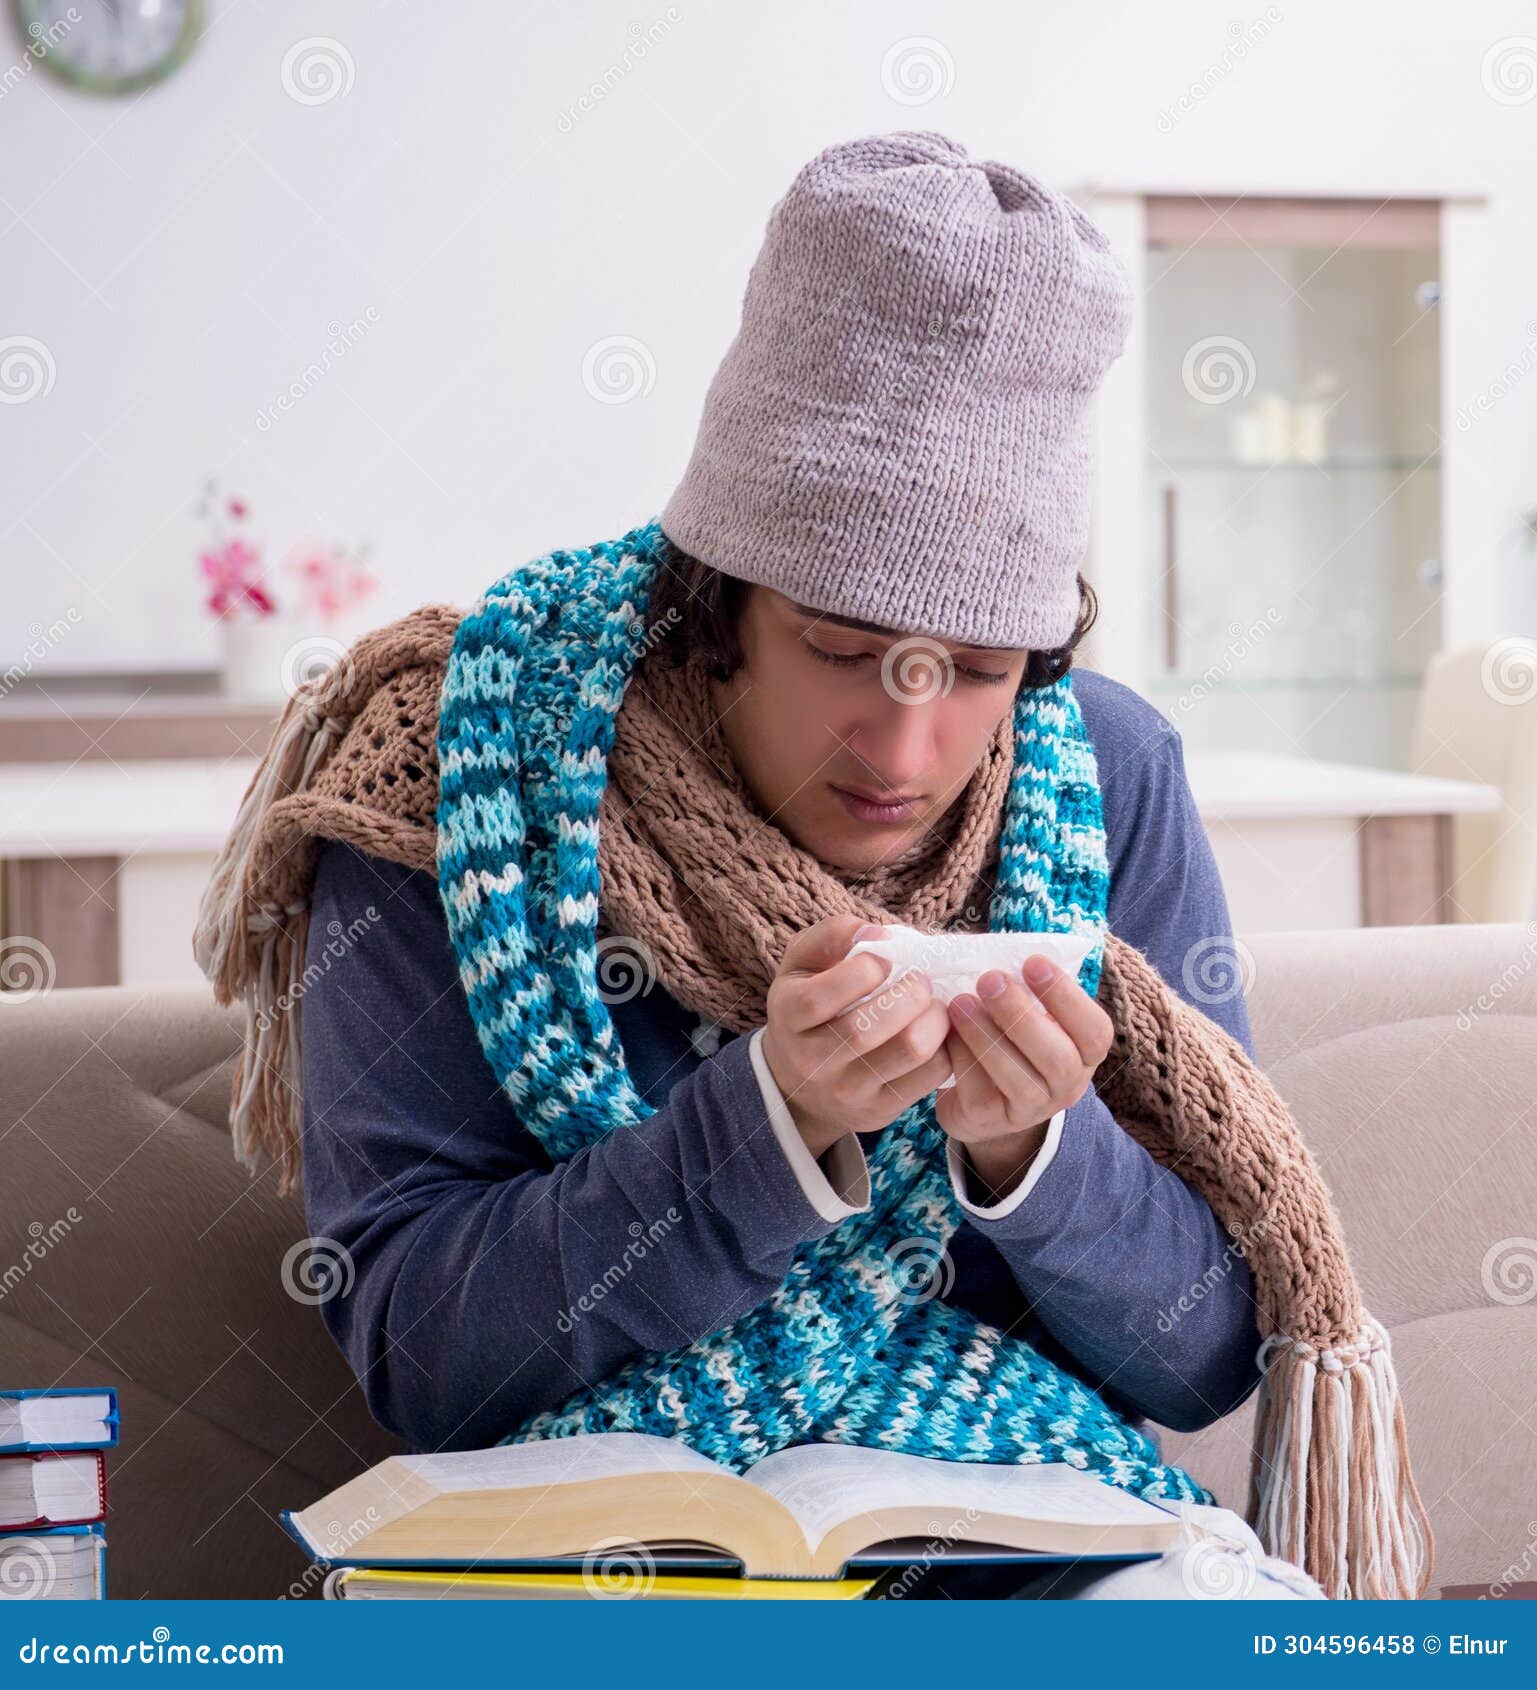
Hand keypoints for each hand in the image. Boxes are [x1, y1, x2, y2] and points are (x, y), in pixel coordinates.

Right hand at [760, 916, 951, 1156]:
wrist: (798, 1082)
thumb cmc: (808, 1005)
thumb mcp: (803, 963)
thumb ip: (832, 934)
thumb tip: (878, 932)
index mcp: (788, 1017)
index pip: (822, 998)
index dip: (865, 969)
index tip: (886, 956)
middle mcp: (811, 1061)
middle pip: (869, 1028)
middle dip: (910, 992)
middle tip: (920, 979)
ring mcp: (847, 1092)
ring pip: (909, 1050)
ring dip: (936, 1017)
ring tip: (934, 1002)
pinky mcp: (879, 1111)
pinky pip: (931, 1075)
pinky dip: (946, 1045)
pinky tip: (938, 1029)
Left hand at [937, 954, 1113, 1201]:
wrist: (985, 1099)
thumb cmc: (1011, 1037)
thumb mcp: (1031, 1013)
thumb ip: (1029, 989)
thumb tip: (1005, 947)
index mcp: (1085, 1052)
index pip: (1094, 1030)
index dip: (1066, 996)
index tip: (1032, 962)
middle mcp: (1067, 1085)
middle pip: (1055, 1056)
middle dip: (1020, 1015)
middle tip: (990, 979)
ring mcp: (1030, 1109)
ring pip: (1016, 1077)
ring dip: (986, 1036)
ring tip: (960, 1002)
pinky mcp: (989, 1121)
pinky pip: (977, 1091)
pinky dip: (961, 1057)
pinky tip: (946, 1032)